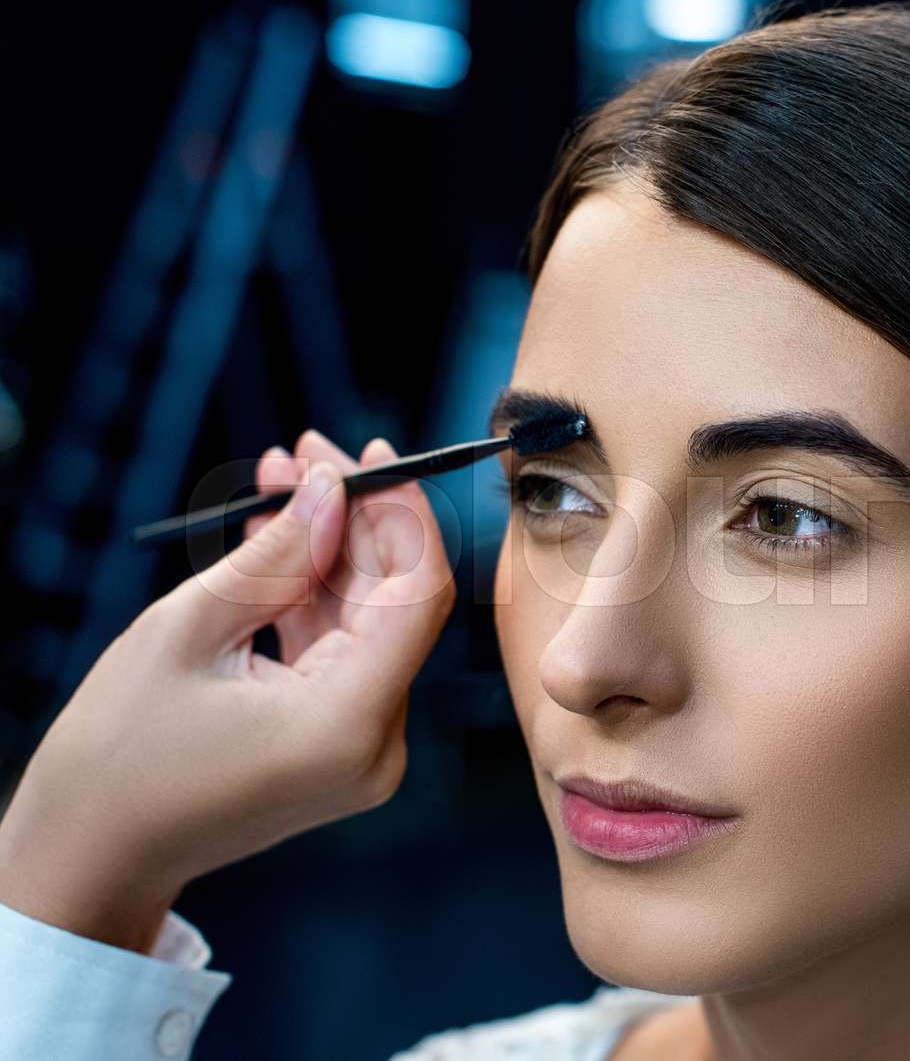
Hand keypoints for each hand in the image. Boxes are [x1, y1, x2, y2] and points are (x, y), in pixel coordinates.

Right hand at [0, 430, 456, 953]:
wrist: (89, 857)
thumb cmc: (117, 755)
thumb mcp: (189, 630)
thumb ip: (276, 556)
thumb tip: (331, 488)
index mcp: (349, 722)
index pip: (419, 595)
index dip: (402, 515)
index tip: (367, 455)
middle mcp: (377, 744)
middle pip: (395, 603)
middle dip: (354, 521)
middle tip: (303, 454)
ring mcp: (363, 752)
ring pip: (368, 622)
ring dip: (328, 552)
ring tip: (276, 484)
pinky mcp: (340, 748)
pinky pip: (343, 655)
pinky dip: (313, 599)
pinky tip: (275, 544)